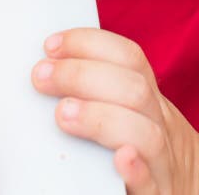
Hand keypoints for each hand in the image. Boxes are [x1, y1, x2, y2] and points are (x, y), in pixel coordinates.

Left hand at [32, 28, 198, 193]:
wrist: (187, 192)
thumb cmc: (140, 151)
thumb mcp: (125, 111)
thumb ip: (93, 92)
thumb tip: (40, 69)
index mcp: (147, 100)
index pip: (127, 57)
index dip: (88, 44)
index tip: (50, 46)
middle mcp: (158, 125)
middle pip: (133, 89)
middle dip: (81, 76)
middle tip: (41, 78)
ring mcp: (161, 162)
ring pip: (146, 133)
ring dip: (100, 118)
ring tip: (64, 114)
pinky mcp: (156, 194)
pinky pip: (151, 183)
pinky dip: (135, 169)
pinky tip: (119, 160)